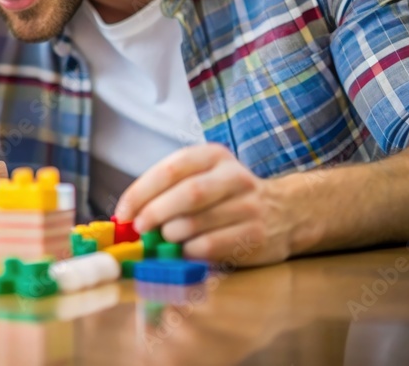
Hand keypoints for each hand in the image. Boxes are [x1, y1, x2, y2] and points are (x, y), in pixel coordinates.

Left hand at [114, 144, 294, 266]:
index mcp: (213, 156)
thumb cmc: (226, 196)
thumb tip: (126, 214)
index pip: (171, 168)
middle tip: (139, 228)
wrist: (286, 211)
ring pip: (199, 220)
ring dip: (171, 234)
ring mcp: (248, 206)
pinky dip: (189, 251)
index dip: (142, 191)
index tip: (123, 213)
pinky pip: (213, 245)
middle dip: (155, 212)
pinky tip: (182, 252)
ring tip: (162, 240)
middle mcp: (233, 176)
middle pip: (187, 192)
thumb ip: (168, 190)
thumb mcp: (202, 178)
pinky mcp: (256, 235)